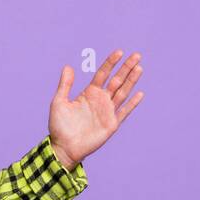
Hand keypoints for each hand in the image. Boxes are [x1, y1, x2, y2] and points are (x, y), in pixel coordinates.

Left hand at [48, 49, 144, 168]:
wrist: (64, 148)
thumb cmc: (59, 126)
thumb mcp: (59, 102)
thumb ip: (65, 85)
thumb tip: (68, 66)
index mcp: (89, 93)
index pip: (103, 74)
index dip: (111, 63)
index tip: (119, 52)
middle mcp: (101, 100)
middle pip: (117, 80)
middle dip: (126, 68)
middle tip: (137, 55)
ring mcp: (107, 111)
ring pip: (122, 92)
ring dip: (131, 81)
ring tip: (139, 68)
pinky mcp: (111, 124)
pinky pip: (124, 112)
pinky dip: (132, 103)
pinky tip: (140, 93)